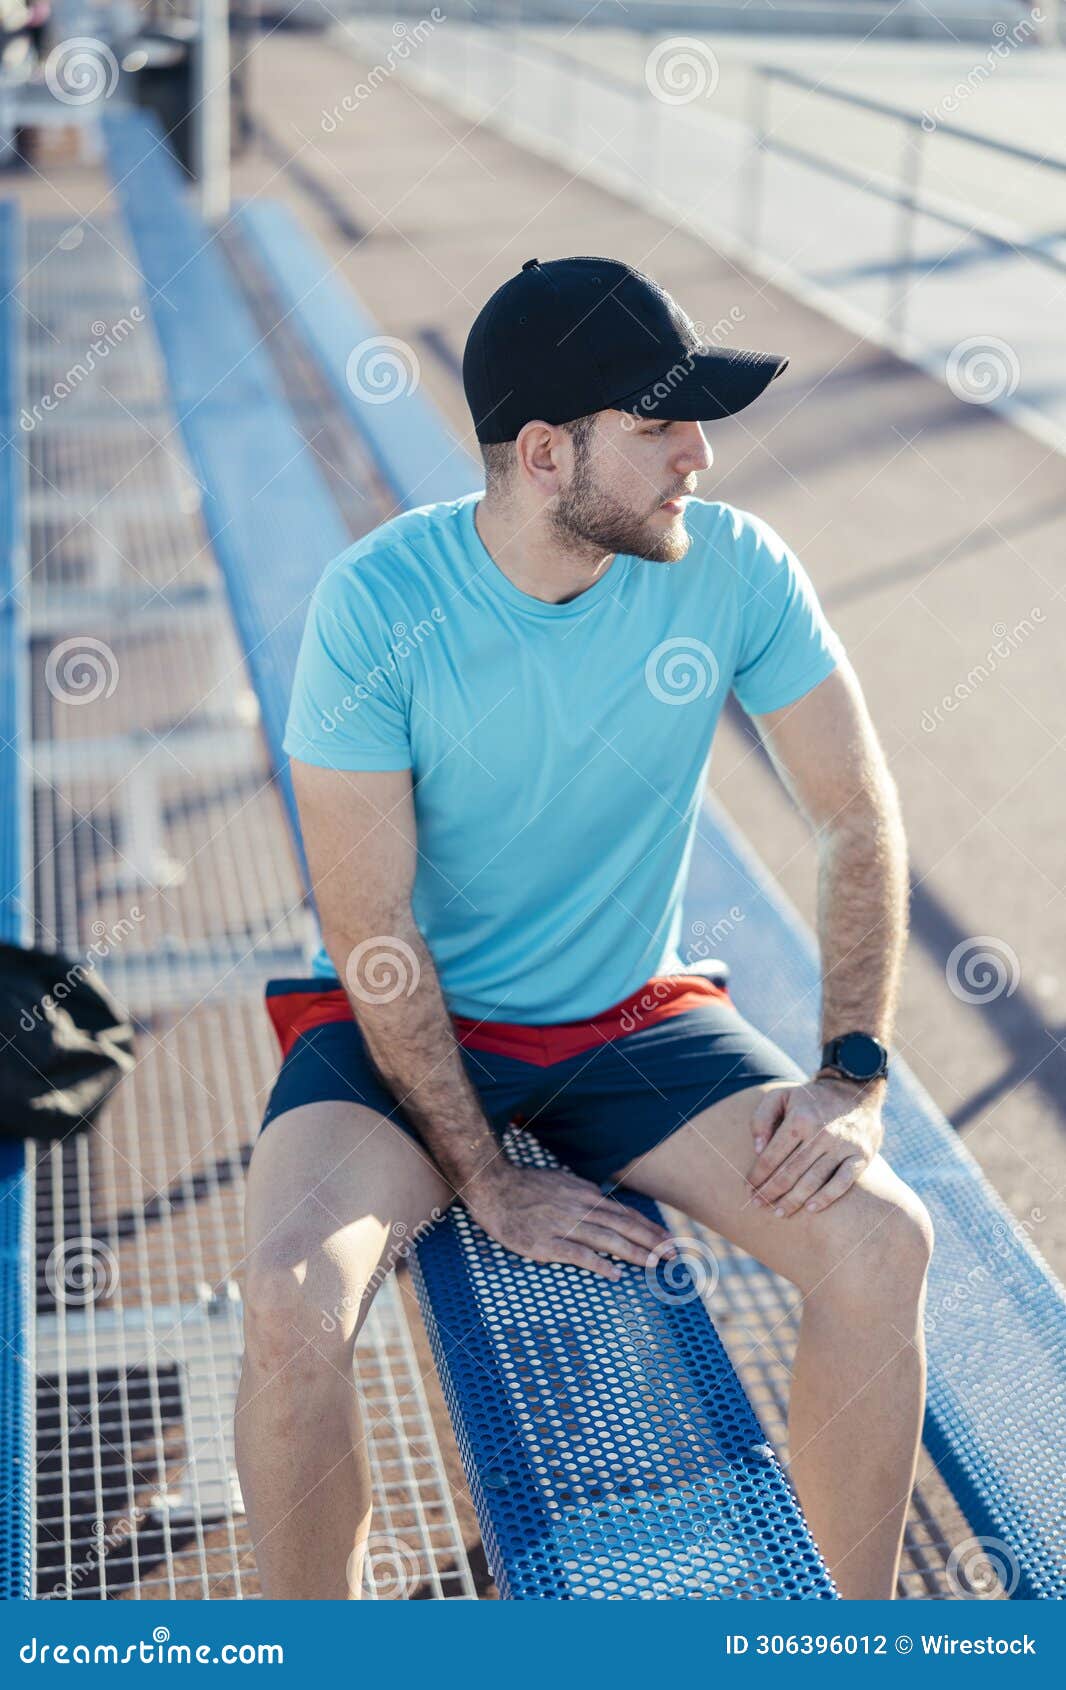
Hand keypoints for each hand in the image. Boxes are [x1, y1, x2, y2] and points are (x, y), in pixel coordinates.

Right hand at [465, 1163, 675, 1279]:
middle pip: (623, 1225)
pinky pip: (577, 1253)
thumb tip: (606, 1206)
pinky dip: (598, 1264)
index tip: (669, 1241)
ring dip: (633, 1252)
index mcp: (585, 1195)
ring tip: (653, 1264)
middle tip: (673, 1255)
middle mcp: (579, 1207)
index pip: (625, 1213)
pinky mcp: (545, 1242)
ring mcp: (563, 1224)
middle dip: (651, 1241)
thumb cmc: (526, 1188)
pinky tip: (614, 1274)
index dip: (649, 1228)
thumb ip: (585, 1196)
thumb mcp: (562, 1183)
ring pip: (606, 1238)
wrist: (493, 1187)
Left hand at [746, 1075, 884, 1217]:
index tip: (748, 1189)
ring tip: (779, 1213)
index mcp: (799, 1119)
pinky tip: (810, 1209)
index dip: (757, 1176)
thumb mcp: (781, 1096)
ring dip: (793, 1201)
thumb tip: (757, 1149)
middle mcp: (821, 1134)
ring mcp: (843, 1146)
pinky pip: (842, 1182)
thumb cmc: (811, 1098)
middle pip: (790, 1172)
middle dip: (770, 1192)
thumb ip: (762, 1118)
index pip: (771, 1156)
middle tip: (757, 1205)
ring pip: (813, 1181)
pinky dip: (826, 1198)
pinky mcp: (862, 1156)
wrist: (856, 1089)